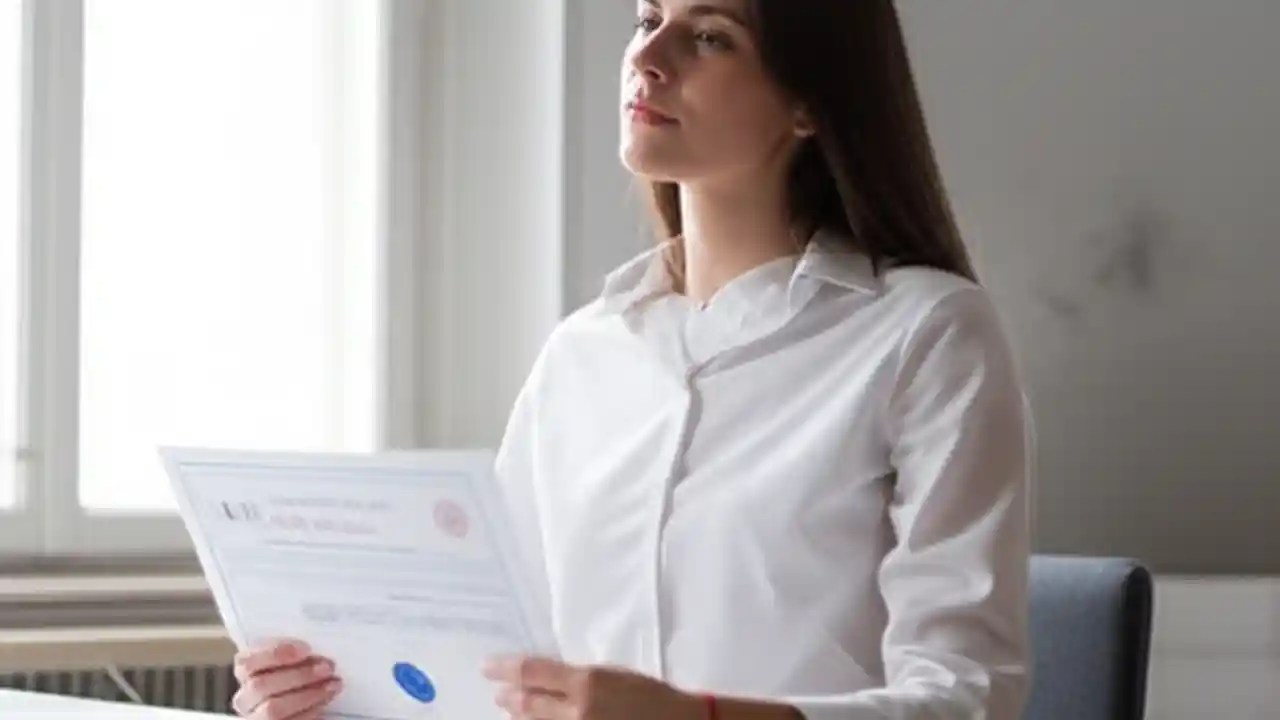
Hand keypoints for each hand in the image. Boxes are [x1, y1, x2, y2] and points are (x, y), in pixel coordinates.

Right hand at [231, 638, 343, 718]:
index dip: (275, 654)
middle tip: (327, 667)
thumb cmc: (295, 676)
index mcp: (245, 675)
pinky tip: (325, 702)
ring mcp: (256, 717)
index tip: (306, 648)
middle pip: (260, 686)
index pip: (247, 663)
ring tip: (333, 685)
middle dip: (299, 675)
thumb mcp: (292, 661)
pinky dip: (310, 712)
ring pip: (272, 709)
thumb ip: (296, 654)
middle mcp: (245, 698)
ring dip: (308, 695)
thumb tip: (316, 647)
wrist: (296, 707)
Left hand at [483, 655, 703, 719]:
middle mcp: (577, 711)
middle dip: (509, 697)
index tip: (488, 667)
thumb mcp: (613, 675)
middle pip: (527, 704)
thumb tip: (547, 680)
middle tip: (499, 693)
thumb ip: (579, 678)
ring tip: (510, 710)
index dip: (505, 669)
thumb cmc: (650, 697)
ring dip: (520, 717)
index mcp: (586, 683)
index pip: (532, 672)